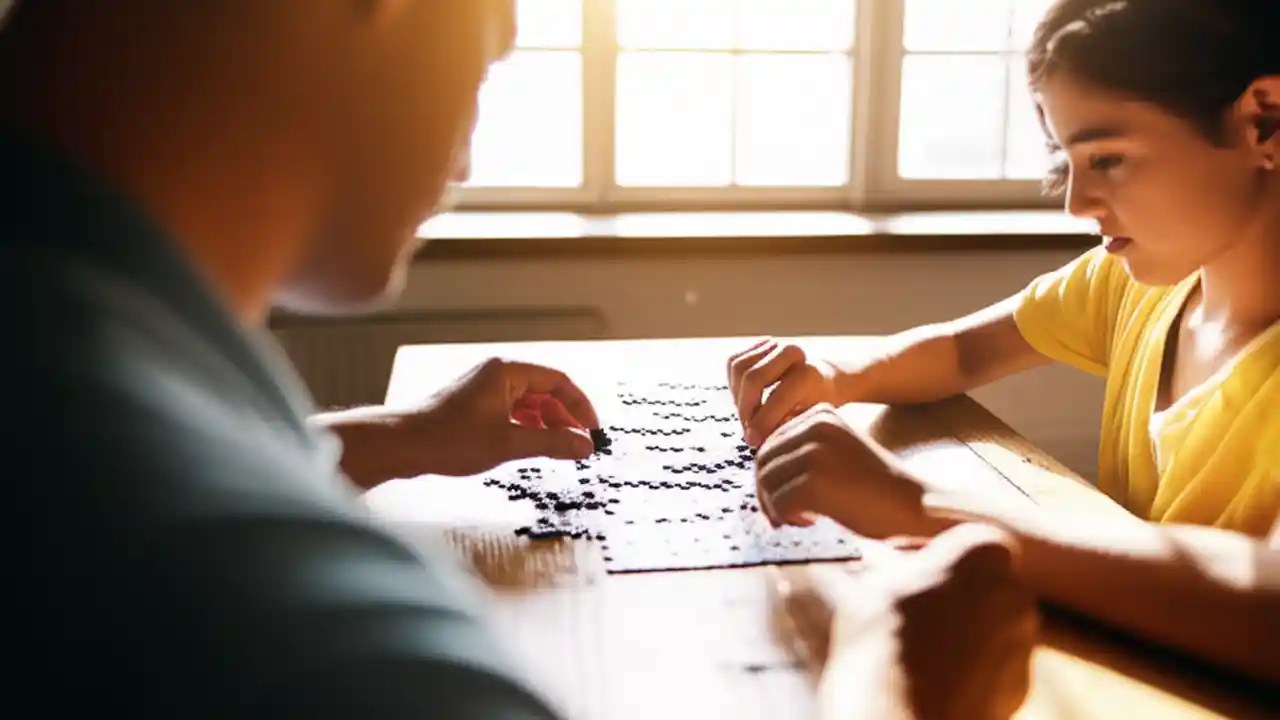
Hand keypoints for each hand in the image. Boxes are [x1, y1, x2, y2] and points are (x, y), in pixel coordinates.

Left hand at [321, 358, 600, 484]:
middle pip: (544, 391)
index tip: (592, 430)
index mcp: (506, 372)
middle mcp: (496, 374)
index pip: (558, 380)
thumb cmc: (449, 440)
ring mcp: (484, 389)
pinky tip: (532, 445)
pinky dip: (528, 427)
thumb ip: (551, 443)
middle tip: (580, 444)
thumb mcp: (508, 443)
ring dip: (547, 424)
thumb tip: (585, 446)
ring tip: (560, 449)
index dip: (580, 405)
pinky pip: (512, 411)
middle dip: (565, 417)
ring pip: (529, 403)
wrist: (402, 445)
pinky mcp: (474, 406)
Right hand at [727, 338, 846, 447]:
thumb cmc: (816, 407)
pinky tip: (744, 398)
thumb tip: (756, 437)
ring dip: (738, 396)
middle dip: (745, 408)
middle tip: (746, 429)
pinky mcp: (759, 344)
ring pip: (739, 368)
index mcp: (809, 372)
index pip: (777, 397)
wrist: (823, 381)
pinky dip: (735, 383)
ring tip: (746, 415)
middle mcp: (792, 351)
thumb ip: (784, 427)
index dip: (762, 421)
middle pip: (752, 378)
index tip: (754, 441)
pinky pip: (734, 363)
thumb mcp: (807, 420)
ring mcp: (775, 344)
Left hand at [754, 403, 941, 537]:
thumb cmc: (876, 487)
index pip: (771, 443)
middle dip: (768, 492)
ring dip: (776, 507)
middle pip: (764, 462)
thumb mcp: (838, 452)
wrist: (915, 505)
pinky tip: (811, 521)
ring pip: (767, 482)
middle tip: (787, 515)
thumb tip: (762, 472)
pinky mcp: (814, 482)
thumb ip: (805, 452)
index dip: (773, 475)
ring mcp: (814, 453)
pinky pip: (779, 502)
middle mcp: (815, 427)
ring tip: (802, 518)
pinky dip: (787, 517)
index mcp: (821, 415)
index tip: (789, 497)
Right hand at [772, 524, 1037, 719]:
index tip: (894, 570)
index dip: (921, 556)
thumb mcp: (865, 580)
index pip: (957, 541)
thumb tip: (833, 537)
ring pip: (985, 626)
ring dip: (954, 632)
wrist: (904, 709)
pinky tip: (930, 675)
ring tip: (910, 647)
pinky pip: (991, 666)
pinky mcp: (1022, 684)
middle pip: (976, 583)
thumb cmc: (883, 634)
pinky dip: (967, 669)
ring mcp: (1023, 641)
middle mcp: (1016, 590)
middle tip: (901, 608)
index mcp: (984, 549)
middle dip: (943, 593)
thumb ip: (871, 561)